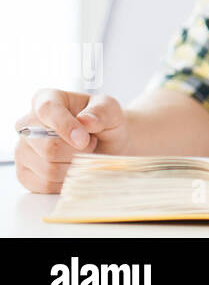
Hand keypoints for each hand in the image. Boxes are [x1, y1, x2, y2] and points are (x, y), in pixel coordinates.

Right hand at [15, 89, 129, 193]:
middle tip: (90, 143)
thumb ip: (101, 111)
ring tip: (82, 153)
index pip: (47, 110)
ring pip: (48, 169)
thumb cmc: (104, 122)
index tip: (84, 139)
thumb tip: (85, 121)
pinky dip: (66, 181)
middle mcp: (28, 124)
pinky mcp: (25, 173)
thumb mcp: (110, 109)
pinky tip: (72, 168)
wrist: (107, 143)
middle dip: (78, 151)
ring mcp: (23, 150)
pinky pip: (45, 185)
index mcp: (46, 99)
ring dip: (74, 166)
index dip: (65, 126)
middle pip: (48, 147)